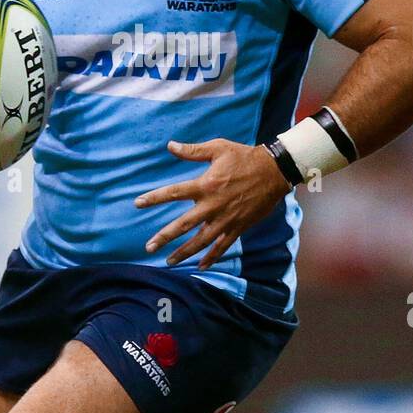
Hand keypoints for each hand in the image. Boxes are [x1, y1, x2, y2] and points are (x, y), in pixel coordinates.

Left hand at [135, 139, 290, 269]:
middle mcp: (213, 205)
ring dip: (184, 252)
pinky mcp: (238, 227)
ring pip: (201, 241)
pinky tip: (200, 266)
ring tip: (169, 262)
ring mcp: (225, 219)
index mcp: (206, 184)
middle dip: (165, 236)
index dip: (154, 198)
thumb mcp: (218, 148)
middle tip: (149, 247)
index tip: (138, 204)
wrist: (274, 172)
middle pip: (184, 225)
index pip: (174, 193)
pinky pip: (222, 246)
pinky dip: (212, 257)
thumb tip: (170, 146)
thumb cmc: (244, 157)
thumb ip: (193, 150)